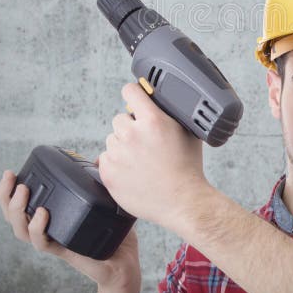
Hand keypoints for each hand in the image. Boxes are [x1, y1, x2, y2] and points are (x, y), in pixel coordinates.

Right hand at [0, 170, 140, 292]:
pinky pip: (43, 243)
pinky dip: (38, 228)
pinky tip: (42, 213)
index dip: (9, 191)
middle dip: (5, 196)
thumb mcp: (109, 203)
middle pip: (14, 217)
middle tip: (10, 177)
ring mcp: (54, 240)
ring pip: (21, 231)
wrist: (126, 263)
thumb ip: (103, 181)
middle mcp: (48, 229)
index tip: (10, 173)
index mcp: (53, 216)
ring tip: (23, 190)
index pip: (22, 205)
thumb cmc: (115, 234)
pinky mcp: (63, 251)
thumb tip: (100, 158)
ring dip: (16, 210)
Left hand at [98, 82, 209, 233]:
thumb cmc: (187, 168)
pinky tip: (132, 171)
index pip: (131, 91)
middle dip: (130, 128)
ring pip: (112, 140)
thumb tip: (159, 101)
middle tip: (145, 144)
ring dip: (122, 146)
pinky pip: (105, 159)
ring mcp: (118, 153)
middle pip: (120, 119)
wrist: (183, 200)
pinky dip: (115, 164)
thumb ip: (170, 113)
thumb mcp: (187, 132)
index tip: (133, 97)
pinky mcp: (108, 172)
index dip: (133, 93)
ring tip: (140, 161)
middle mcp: (132, 134)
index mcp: (153, 120)